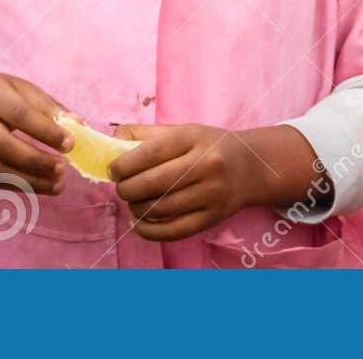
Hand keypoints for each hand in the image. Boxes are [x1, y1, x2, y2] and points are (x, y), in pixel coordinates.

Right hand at [0, 71, 72, 195]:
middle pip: (1, 144)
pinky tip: (41, 187)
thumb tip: (80, 125)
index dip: (46, 131)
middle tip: (63, 168)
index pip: (18, 114)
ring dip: (28, 180)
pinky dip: (18, 186)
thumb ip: (49, 107)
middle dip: (35, 160)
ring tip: (57, 184)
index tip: (70, 144)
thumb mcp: (21, 89)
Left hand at [110, 123, 321, 241]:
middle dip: (126, 189)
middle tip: (121, 188)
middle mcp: (206, 165)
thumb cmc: (210, 146)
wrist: (252, 167)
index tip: (113, 171)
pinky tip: (139, 222)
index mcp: (194, 138)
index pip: (150, 153)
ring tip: (133, 202)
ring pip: (160, 209)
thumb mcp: (184, 130)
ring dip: (136, 208)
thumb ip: (146, 135)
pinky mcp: (212, 218)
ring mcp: (211, 194)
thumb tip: (110, 141)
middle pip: (153, 183)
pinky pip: (173, 231)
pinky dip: (149, 231)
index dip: (123, 165)